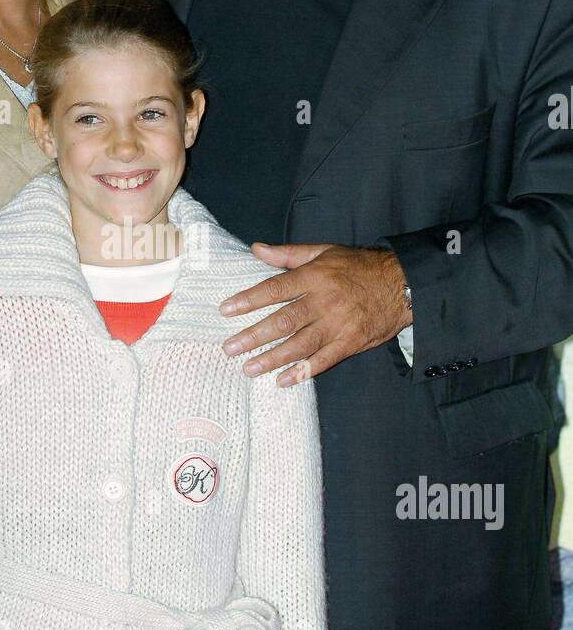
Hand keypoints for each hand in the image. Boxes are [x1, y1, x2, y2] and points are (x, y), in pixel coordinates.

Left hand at [219, 242, 410, 384]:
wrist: (403, 284)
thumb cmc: (359, 266)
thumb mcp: (324, 251)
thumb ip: (289, 254)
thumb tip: (257, 249)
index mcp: (315, 277)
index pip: (275, 289)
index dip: (249, 299)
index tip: (226, 310)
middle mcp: (324, 301)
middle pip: (283, 321)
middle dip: (254, 336)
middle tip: (229, 348)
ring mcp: (338, 324)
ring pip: (300, 344)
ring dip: (272, 358)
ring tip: (249, 368)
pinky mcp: (350, 342)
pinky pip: (324, 360)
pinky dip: (303, 371)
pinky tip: (283, 380)